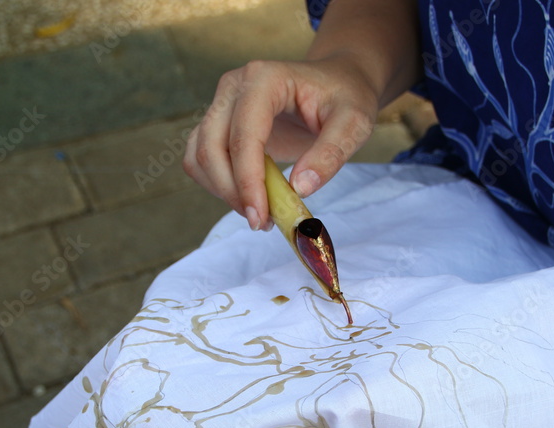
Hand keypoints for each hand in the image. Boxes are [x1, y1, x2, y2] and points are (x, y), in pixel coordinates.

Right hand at [183, 55, 380, 229]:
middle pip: (210, 147)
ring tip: (259, 211)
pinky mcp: (218, 122)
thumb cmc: (346, 97)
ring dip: (222, 191)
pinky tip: (249, 196)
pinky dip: (218, 184)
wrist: (336, 81)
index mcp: (265, 78)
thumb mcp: (355, 122)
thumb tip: (300, 188)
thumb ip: (331, 154)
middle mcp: (235, 86)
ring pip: (199, 156)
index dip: (247, 181)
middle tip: (262, 222)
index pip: (244, 136)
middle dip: (231, 192)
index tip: (261, 217)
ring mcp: (222, 103)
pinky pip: (200, 158)